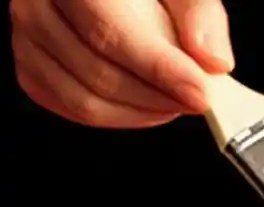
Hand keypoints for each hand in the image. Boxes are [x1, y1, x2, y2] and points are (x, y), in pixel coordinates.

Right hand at [10, 0, 233, 128]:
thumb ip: (199, 14)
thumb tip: (213, 60)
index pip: (109, 31)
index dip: (159, 69)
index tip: (201, 92)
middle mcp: (37, 3)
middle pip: (97, 72)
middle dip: (158, 97)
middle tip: (198, 99)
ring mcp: (27, 36)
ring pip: (82, 99)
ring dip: (141, 112)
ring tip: (175, 101)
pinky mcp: (30, 65)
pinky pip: (69, 108)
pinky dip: (117, 115)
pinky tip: (146, 103)